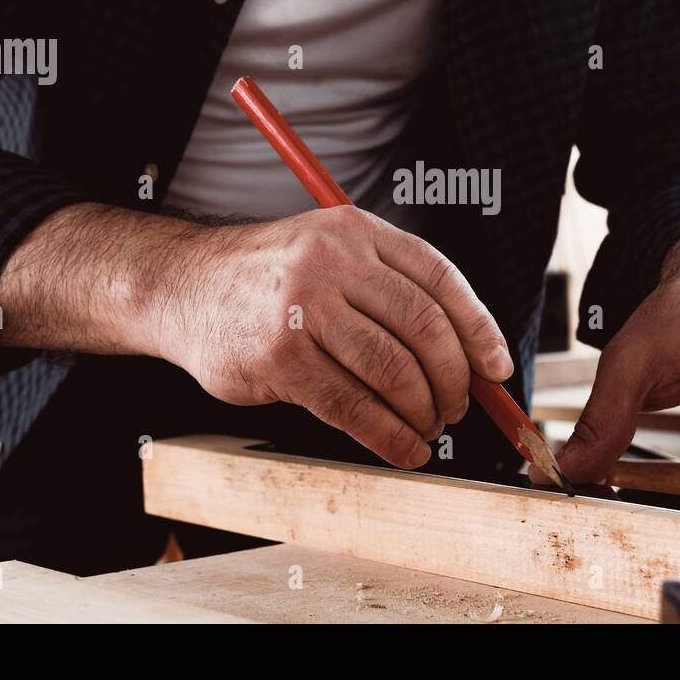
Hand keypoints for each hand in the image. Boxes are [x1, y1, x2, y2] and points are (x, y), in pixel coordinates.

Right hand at [152, 205, 512, 468]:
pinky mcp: (279, 360)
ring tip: (429, 427)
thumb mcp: (328, 253)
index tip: (497, 367)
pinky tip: (404, 449)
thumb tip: (465, 353)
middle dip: (453, 378)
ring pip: (392, 371)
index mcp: (355, 230)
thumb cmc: (268, 278)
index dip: (478, 327)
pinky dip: (389, 437)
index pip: (439, 278)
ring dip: (423, 411)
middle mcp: (331, 261)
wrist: (182, 286)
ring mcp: (302, 310)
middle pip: (423, 326)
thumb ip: (387, 287)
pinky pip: (352, 407)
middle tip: (458, 406)